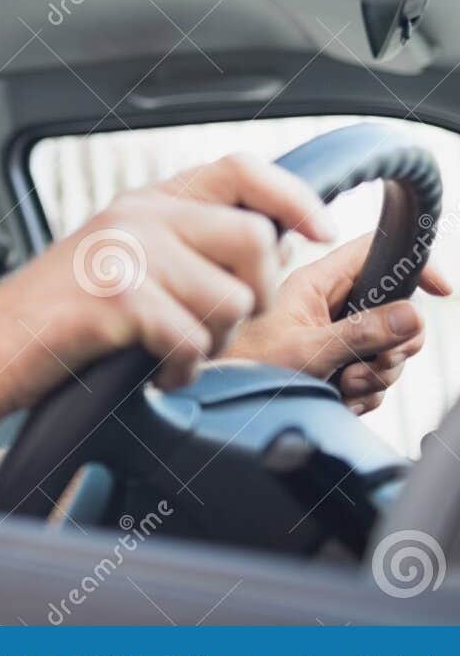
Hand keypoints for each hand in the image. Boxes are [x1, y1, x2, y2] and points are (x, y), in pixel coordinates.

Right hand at [0, 153, 337, 410]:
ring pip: (231, 298)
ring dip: (214, 342)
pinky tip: (154, 375)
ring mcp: (125, 254)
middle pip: (253, 238)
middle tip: (218, 327)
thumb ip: (178, 243)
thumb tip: (268, 244)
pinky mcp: (116, 299)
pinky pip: (192, 339)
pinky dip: (181, 371)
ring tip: (173, 356)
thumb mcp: (116, 261)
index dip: (291, 197)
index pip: (238, 169)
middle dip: (256, 294)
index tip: (320, 231)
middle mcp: (135, 217)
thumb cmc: (52, 320)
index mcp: (140, 203)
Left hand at [224, 233, 451, 412]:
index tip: (444, 290)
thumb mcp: (306, 350)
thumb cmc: (243, 370)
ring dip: (377, 375)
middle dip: (395, 344)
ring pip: (389, 349)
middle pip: (396, 311)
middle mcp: (327, 305)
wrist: (218, 403)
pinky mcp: (334, 365)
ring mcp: (333, 336)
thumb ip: (361, 333)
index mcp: (316, 284)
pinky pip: (374, 376)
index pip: (376, 252)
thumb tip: (414, 313)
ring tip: (345, 385)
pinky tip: (340, 398)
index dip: (414, 264)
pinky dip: (365, 393)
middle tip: (372, 364)